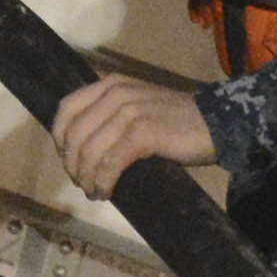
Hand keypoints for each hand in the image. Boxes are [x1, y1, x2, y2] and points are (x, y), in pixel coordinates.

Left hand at [50, 74, 215, 195]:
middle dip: (72, 164)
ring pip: (89, 151)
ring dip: (86, 178)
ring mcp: (129, 112)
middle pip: (74, 134)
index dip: (59, 138)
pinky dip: (103, 181)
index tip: (67, 160)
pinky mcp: (142, 133)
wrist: (217, 123)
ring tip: (94, 192)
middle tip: (82, 183)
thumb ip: (110, 117)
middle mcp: (115, 93)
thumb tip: (81, 149)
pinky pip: (109, 163)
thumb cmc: (177, 121)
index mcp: (111, 85)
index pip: (67, 108)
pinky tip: (106, 192)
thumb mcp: (137, 108)